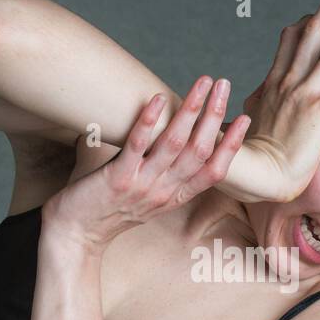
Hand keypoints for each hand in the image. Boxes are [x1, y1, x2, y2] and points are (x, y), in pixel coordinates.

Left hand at [41, 75, 248, 254]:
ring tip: (202, 83)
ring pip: (174, 145)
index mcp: (174, 197)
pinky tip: (158, 98)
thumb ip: (163, 174)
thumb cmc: (108, 211)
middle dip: (214, 115)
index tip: (244, 120)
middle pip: (198, 152)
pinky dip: (150, 122)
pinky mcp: (117, 179)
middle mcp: (163, 192)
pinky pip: (137, 147)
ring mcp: (141, 185)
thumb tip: (173, 139)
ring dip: (190, 111)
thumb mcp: (146, 197)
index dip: (231, 146)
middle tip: (224, 85)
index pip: (213, 172)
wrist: (75, 237)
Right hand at [233, 0, 319, 202]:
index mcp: (276, 80)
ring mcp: (305, 93)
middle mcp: (290, 80)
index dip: (311, 19)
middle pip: (315, 31)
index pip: (292, 37)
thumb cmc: (258, 154)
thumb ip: (260, 101)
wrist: (259, 174)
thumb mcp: (255, 119)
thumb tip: (255, 98)